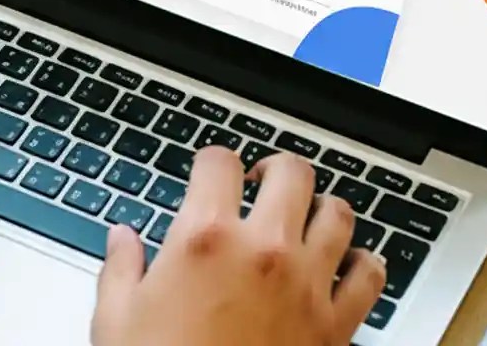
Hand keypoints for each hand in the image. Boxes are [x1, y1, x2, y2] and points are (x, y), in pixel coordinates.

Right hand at [92, 148, 386, 345]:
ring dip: (322, 208)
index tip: (209, 171)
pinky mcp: (336, 324)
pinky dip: (364, 263)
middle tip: (262, 184)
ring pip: (338, 214)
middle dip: (275, 170)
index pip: (218, 163)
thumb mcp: (116, 321)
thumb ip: (121, 269)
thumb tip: (122, 238)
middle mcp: (263, 251)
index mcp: (204, 239)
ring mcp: (306, 285)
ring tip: (305, 216)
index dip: (211, 161)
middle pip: (292, 173)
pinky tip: (347, 264)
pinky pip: (370, 275)